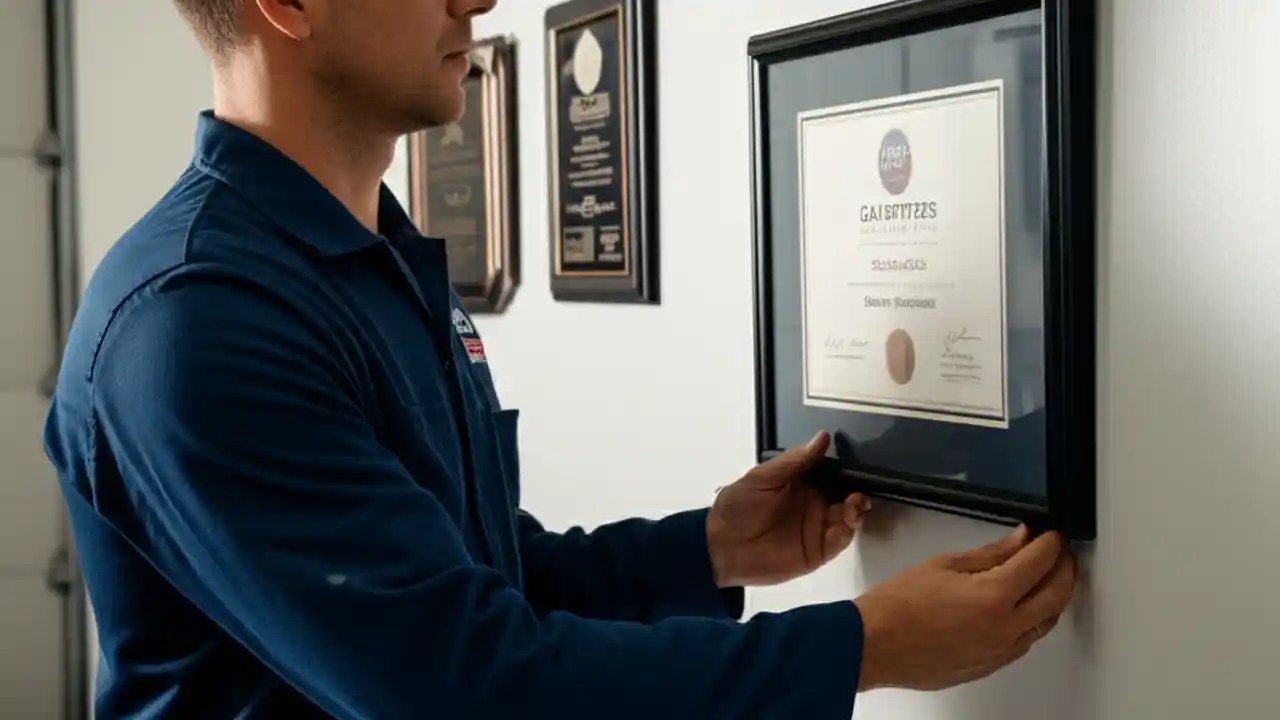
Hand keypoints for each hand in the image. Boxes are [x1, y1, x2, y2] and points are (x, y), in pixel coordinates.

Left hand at [706, 431, 869, 587]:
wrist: (723, 547)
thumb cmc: (739, 506)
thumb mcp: (763, 477)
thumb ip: (794, 461)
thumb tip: (822, 437)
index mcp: (802, 483)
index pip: (832, 473)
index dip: (846, 469)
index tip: (857, 465)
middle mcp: (815, 503)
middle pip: (846, 495)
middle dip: (858, 491)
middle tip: (860, 489)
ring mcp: (818, 527)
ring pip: (848, 517)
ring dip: (856, 510)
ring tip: (853, 504)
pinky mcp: (819, 551)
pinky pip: (840, 540)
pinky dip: (847, 532)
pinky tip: (845, 524)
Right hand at [853, 525, 1077, 691]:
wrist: (874, 645)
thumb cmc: (899, 605)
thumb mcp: (944, 564)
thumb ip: (989, 553)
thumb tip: (1019, 540)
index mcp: (993, 596)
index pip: (1039, 563)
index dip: (1050, 544)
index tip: (1051, 535)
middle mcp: (1005, 627)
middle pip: (1055, 595)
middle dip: (1064, 570)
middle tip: (1061, 554)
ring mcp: (1001, 651)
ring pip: (1046, 622)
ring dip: (1054, 597)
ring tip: (1048, 578)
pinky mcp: (991, 666)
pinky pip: (1026, 642)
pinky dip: (1034, 621)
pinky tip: (1025, 608)